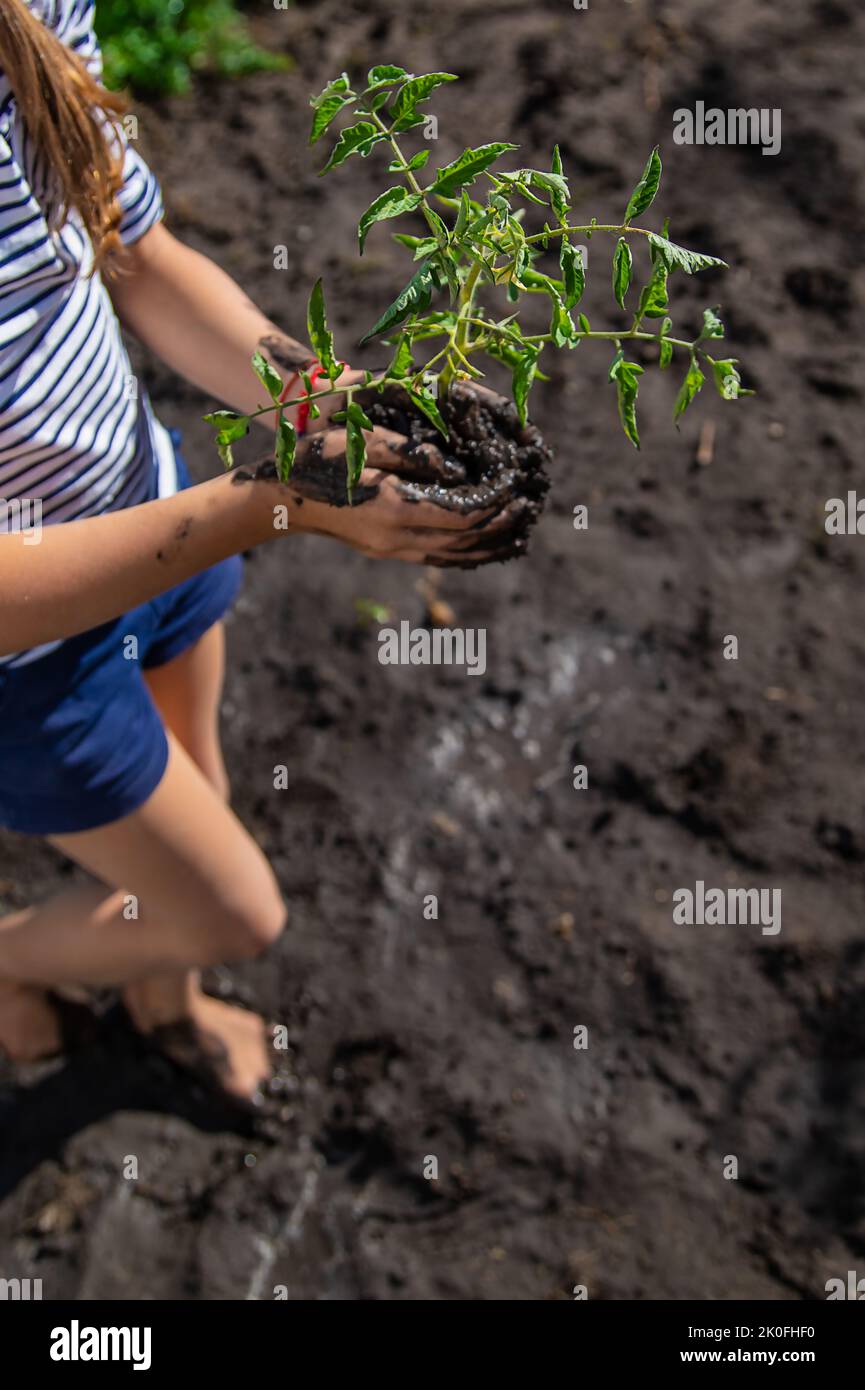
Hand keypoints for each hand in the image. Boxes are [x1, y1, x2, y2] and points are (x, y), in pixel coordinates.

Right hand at [247, 423, 530, 567]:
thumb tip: (455, 465)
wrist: (282, 497)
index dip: (496, 502)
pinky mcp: (388, 552)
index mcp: (394, 509)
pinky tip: (486, 546)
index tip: (518, 486)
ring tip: (521, 532)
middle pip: (466, 540)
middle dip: (503, 524)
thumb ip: (410, 452)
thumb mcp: (361, 441)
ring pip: (456, 556)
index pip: (462, 512)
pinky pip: (438, 559)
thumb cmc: (318, 458)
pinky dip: (468, 555)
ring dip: (491, 545)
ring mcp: (392, 550)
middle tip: (531, 506)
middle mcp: (397, 538)